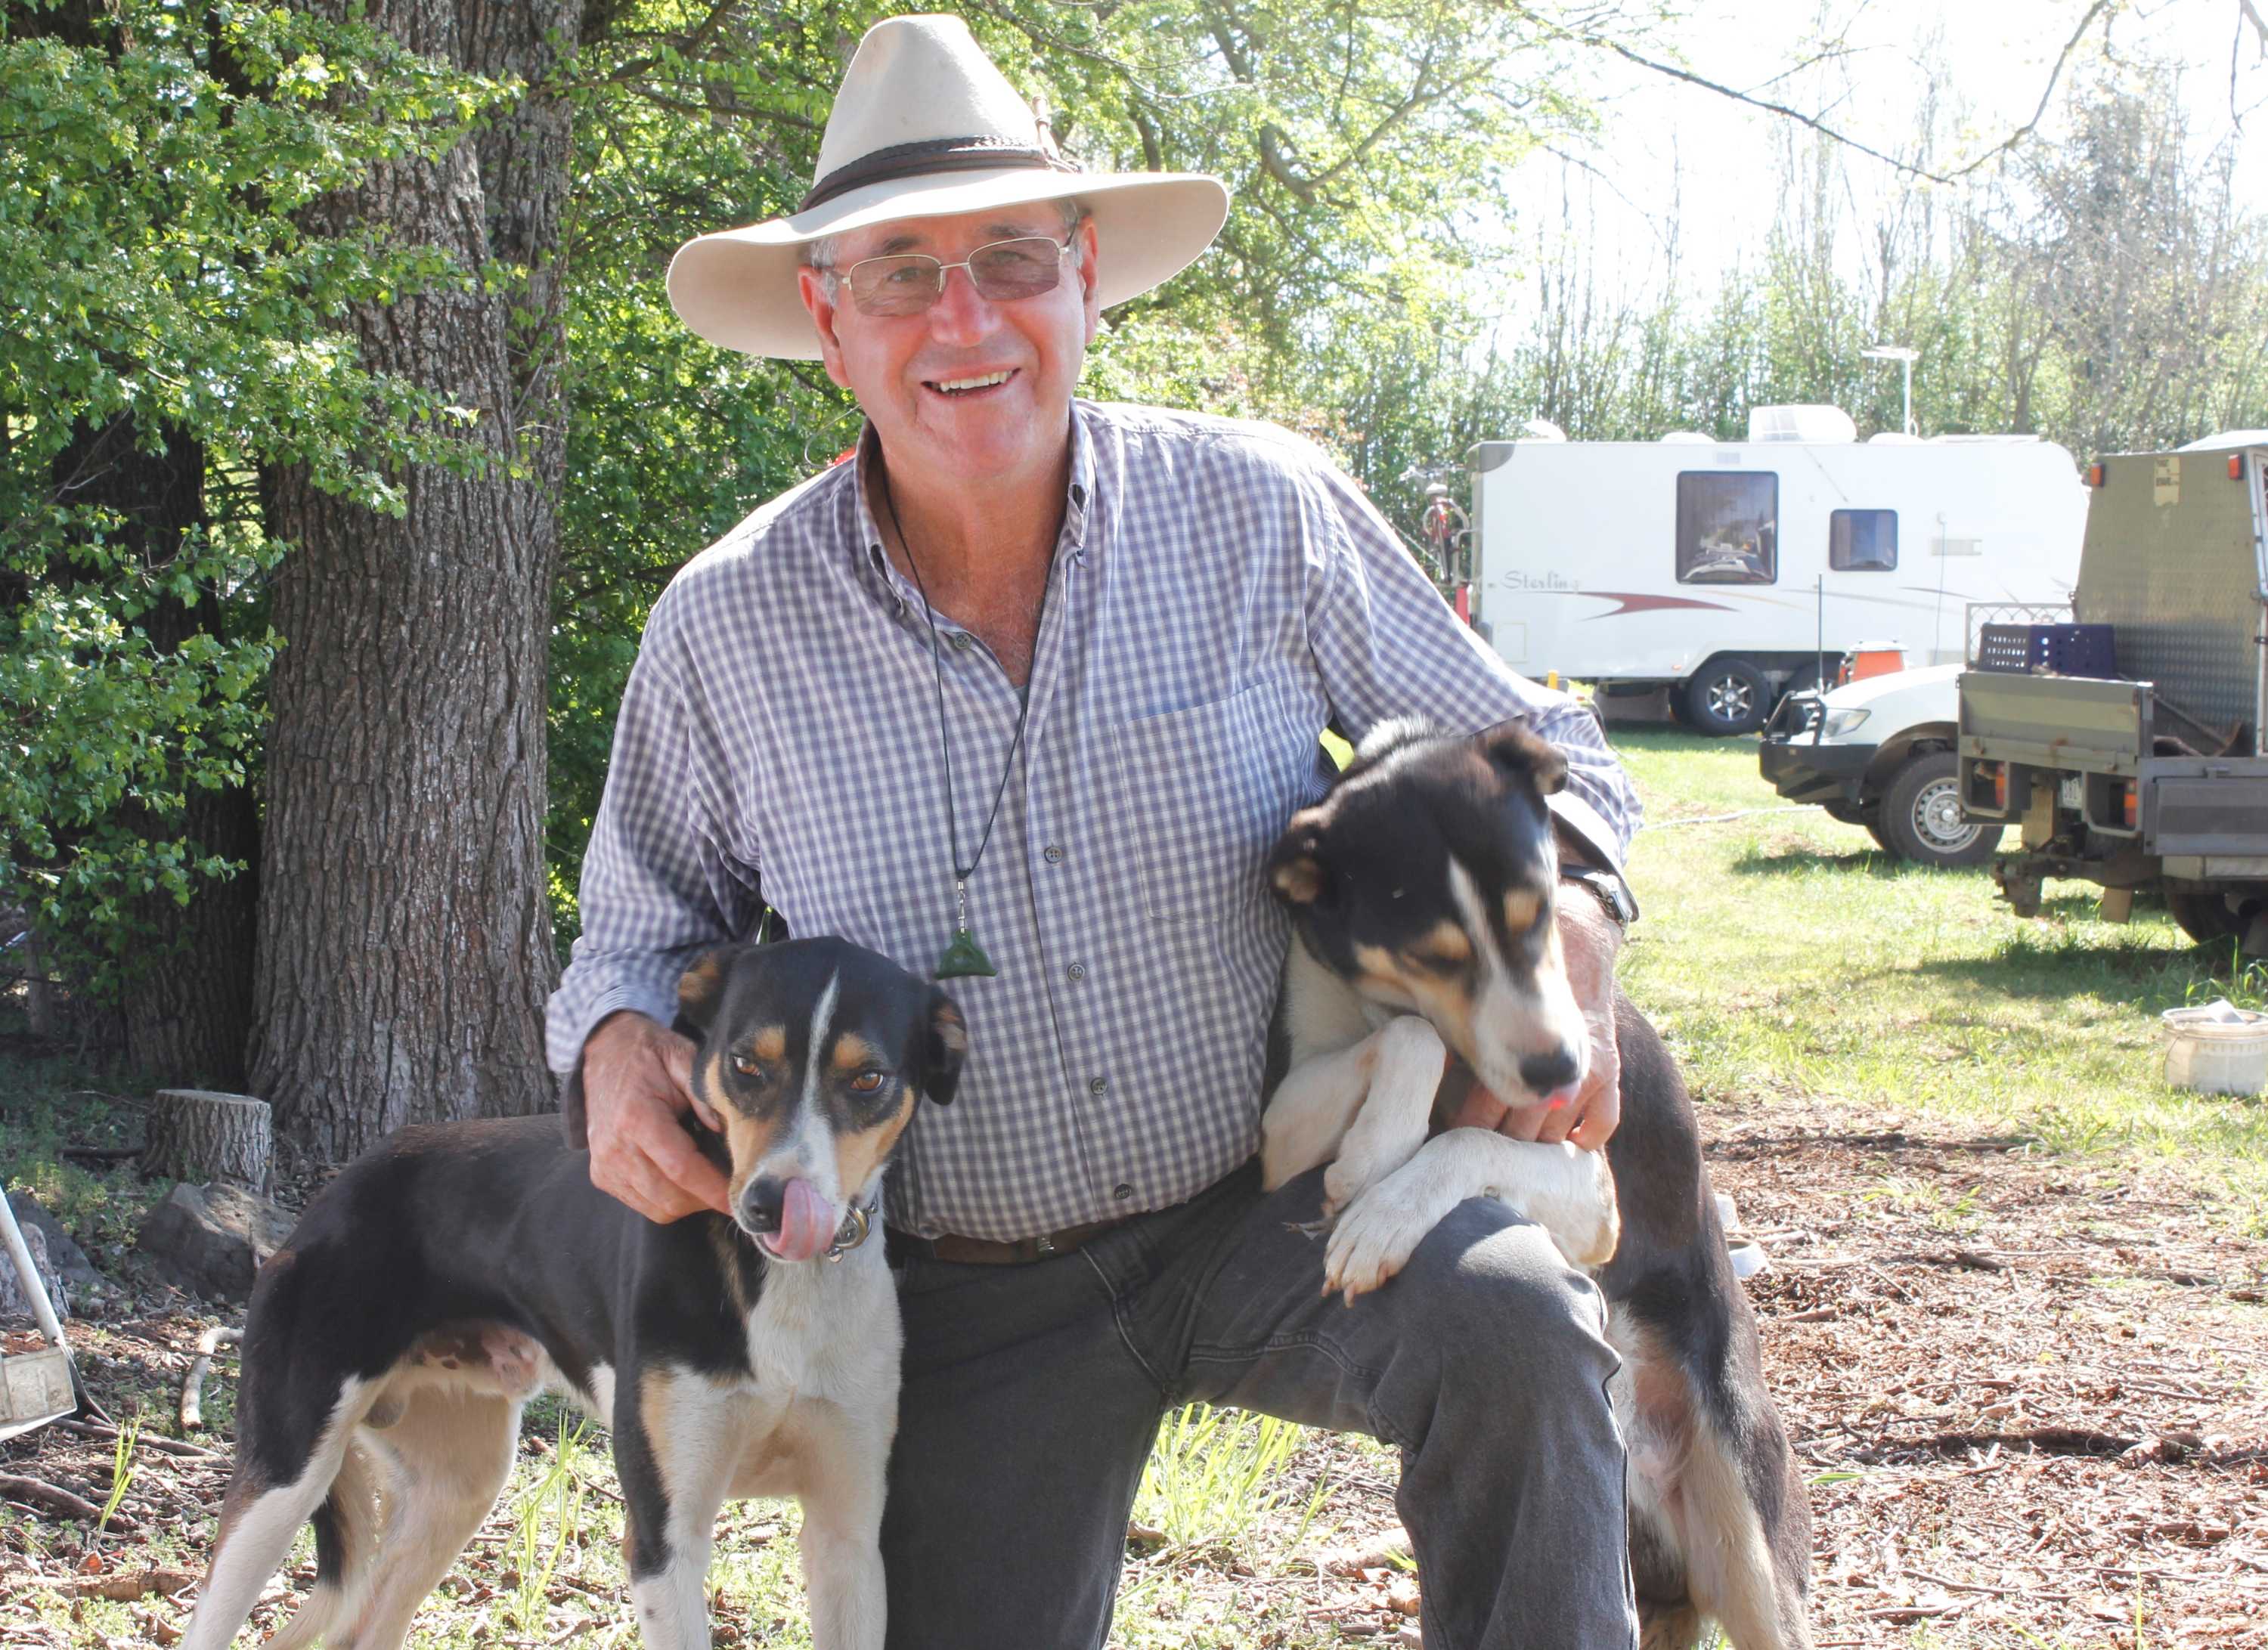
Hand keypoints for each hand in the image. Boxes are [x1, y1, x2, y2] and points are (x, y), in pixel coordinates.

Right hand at [582, 1010, 730, 1221]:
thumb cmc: (649, 1055)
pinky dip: (666, 1200)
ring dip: (688, 1202)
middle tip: (728, 1183)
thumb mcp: (683, 1058)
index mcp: (637, 1117)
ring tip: (705, 1176)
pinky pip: (641, 1204)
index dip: (712, 1189)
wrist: (605, 1051)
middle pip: (670, 1197)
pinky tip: (679, 1177)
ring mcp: (605, 1165)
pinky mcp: (601, 1175)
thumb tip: (725, 1132)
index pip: (681, 1168)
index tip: (738, 1199)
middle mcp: (616, 1148)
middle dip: (705, 1198)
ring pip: (657, 1208)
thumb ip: (704, 1095)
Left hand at [1446, 891, 1622, 1149]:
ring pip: (1554, 1139)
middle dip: (1493, 1147)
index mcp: (1514, 1054)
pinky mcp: (1609, 1074)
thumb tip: (1423, 1067)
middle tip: (1471, 1156)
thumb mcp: (1480, 1001)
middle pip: (1516, 1136)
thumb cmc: (1517, 971)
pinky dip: (1583, 1142)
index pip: (1481, 1117)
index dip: (1460, 1134)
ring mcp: (1585, 1077)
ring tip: (1508, 1160)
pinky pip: (1602, 1126)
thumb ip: (1455, 1036)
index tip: (1444, 1143)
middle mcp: (1552, 1072)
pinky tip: (1562, 1146)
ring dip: (1532, 1151)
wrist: (1579, 942)